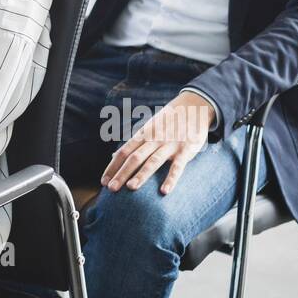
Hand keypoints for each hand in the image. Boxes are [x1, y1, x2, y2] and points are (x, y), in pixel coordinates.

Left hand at [101, 91, 215, 194]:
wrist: (194, 106)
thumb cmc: (167, 121)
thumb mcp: (148, 128)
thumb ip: (132, 143)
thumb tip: (113, 156)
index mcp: (143, 134)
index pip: (124, 152)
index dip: (113, 167)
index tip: (103, 181)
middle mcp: (154, 139)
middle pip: (134, 157)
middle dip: (122, 173)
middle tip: (111, 189)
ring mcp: (170, 144)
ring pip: (153, 161)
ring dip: (141, 175)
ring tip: (130, 188)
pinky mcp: (186, 149)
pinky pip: (177, 166)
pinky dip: (171, 178)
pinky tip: (164, 191)